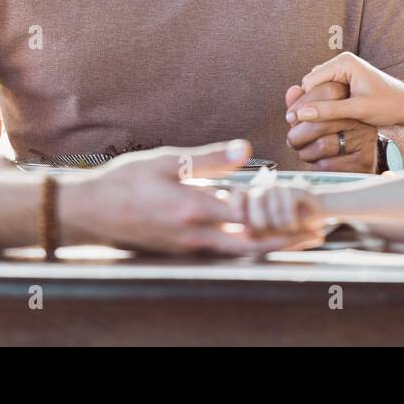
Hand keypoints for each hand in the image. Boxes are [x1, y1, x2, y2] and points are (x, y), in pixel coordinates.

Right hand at [61, 140, 320, 255]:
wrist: (88, 211)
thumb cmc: (125, 180)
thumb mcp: (167, 160)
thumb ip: (209, 159)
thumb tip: (247, 152)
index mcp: (193, 209)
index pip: (248, 216)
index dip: (280, 213)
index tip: (306, 208)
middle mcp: (194, 235)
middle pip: (251, 245)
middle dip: (286, 240)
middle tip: (315, 233)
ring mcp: (187, 247)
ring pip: (238, 252)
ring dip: (269, 245)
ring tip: (297, 237)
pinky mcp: (181, 250)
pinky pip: (221, 251)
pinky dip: (245, 245)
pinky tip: (257, 236)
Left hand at [283, 79, 376, 172]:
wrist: (357, 157)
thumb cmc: (332, 132)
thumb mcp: (317, 112)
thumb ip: (304, 101)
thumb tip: (293, 92)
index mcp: (351, 99)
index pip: (327, 91)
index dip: (302, 104)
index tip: (291, 117)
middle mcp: (361, 116)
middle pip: (320, 121)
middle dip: (297, 134)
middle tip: (293, 140)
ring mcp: (365, 138)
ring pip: (322, 145)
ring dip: (305, 152)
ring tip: (305, 151)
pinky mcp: (365, 160)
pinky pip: (328, 164)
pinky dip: (316, 166)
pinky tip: (318, 161)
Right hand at [288, 51, 403, 130]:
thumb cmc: (389, 105)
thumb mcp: (357, 110)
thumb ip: (329, 111)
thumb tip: (302, 114)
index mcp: (343, 62)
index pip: (310, 81)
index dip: (302, 102)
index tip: (293, 121)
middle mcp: (341, 62)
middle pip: (311, 84)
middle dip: (306, 103)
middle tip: (293, 124)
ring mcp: (342, 71)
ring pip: (316, 89)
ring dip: (314, 105)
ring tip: (309, 123)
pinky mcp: (345, 80)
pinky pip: (325, 92)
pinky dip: (322, 105)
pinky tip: (321, 119)